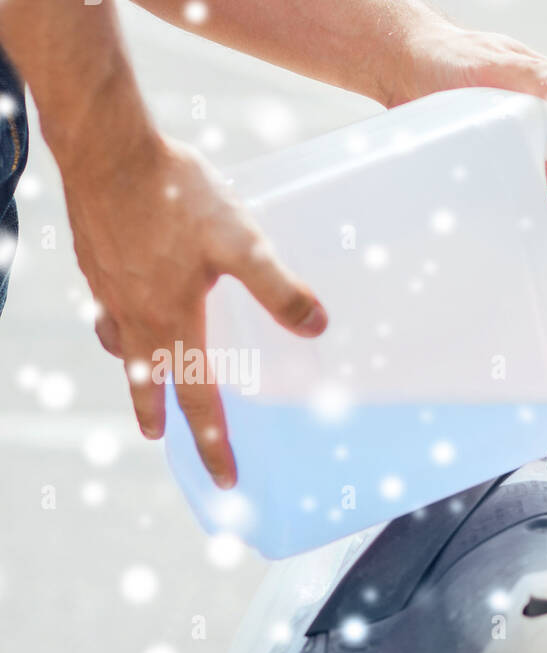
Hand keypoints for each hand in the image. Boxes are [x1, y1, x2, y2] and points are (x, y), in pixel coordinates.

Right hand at [64, 129, 325, 487]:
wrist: (105, 145)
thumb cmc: (174, 194)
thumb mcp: (242, 242)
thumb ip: (279, 288)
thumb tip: (318, 327)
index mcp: (173, 323)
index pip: (200, 401)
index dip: (215, 443)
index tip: (226, 479)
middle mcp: (134, 316)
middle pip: (147, 382)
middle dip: (158, 415)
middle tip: (161, 440)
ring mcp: (108, 289)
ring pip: (120, 346)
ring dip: (133, 371)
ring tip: (141, 378)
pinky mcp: (94, 261)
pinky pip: (106, 308)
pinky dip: (116, 324)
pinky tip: (125, 308)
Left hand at [393, 25, 546, 188]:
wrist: (414, 72)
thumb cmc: (453, 57)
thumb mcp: (490, 63)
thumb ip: (531, 75)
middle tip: (533, 187)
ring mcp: (539, 144)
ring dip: (544, 194)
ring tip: (511, 193)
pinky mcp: (518, 163)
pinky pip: (533, 189)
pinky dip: (522, 200)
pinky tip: (501, 203)